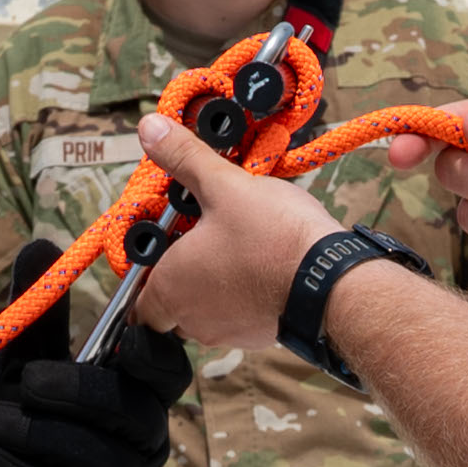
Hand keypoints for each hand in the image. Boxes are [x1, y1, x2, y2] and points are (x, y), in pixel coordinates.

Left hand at [0, 238, 190, 466]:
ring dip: (29, 433)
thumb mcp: (23, 360)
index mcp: (138, 394)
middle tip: (27, 382)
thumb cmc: (22, 421)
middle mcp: (145, 442)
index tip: (124, 340)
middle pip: (128, 411)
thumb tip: (43, 244)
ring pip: (89, 454)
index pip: (170, 372)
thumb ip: (37, 310)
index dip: (153, 354)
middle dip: (73, 391)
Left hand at [132, 110, 345, 352]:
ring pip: (205, 312)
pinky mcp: (257, 337)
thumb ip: (184, 158)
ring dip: (212, 285)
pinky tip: (260, 265)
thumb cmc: (273, 239)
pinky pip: (238, 318)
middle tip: (200, 238)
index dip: (145, 274)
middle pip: (171, 305)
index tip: (160, 248)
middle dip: (182, 274)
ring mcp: (226, 333)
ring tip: (234, 247)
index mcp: (170, 288)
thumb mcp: (223, 186)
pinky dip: (243, 296)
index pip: (137, 301)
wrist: (330, 282)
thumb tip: (150, 129)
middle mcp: (192, 320)